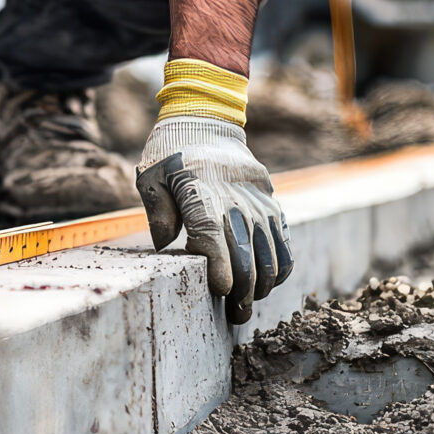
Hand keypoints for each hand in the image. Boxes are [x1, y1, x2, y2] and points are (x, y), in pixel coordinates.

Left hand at [136, 116, 292, 324]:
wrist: (206, 119)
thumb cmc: (170, 152)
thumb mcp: (151, 176)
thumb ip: (157, 211)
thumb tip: (164, 247)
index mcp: (199, 186)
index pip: (212, 231)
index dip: (219, 264)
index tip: (220, 291)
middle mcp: (234, 194)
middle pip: (245, 249)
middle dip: (242, 288)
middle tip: (234, 314)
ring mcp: (256, 197)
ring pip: (270, 249)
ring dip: (263, 283)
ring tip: (249, 304)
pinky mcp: (270, 199)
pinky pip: (282, 238)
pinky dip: (280, 264)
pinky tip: (267, 282)